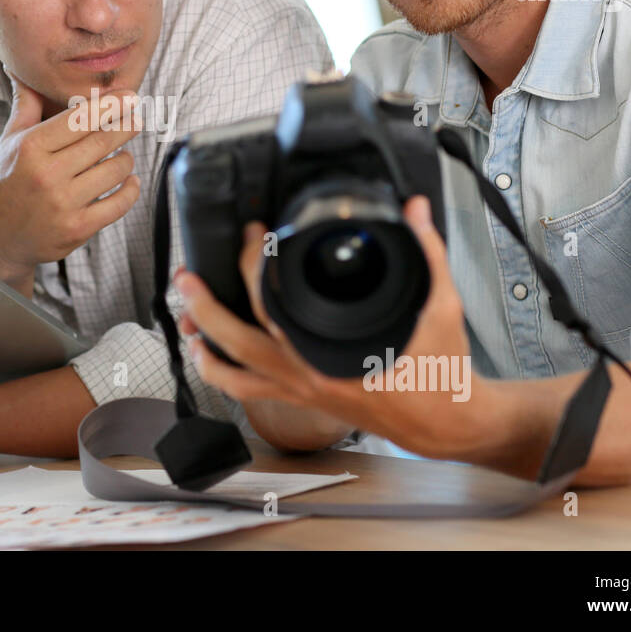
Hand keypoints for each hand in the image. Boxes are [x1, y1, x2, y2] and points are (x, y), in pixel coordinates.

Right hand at [0, 73, 142, 292]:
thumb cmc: (5, 183)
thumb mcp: (8, 141)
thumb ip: (24, 105)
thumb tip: (20, 68)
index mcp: (31, 148)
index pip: (80, 119)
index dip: (110, 105)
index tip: (129, 96)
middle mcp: (48, 175)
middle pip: (102, 141)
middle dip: (126, 126)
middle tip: (137, 117)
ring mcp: (64, 204)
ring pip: (115, 170)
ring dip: (126, 159)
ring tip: (124, 154)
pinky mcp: (77, 229)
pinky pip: (119, 204)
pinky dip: (130, 189)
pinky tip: (130, 180)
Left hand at [177, 196, 496, 461]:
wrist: (445, 421)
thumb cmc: (441, 369)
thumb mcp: (441, 304)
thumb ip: (427, 251)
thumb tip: (415, 209)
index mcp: (333, 348)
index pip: (275, 303)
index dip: (254, 264)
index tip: (253, 234)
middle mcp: (308, 372)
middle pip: (238, 339)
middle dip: (206, 305)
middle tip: (190, 276)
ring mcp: (301, 390)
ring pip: (234, 374)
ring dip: (204, 343)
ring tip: (185, 316)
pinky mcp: (303, 400)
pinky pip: (248, 393)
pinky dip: (222, 374)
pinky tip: (208, 355)